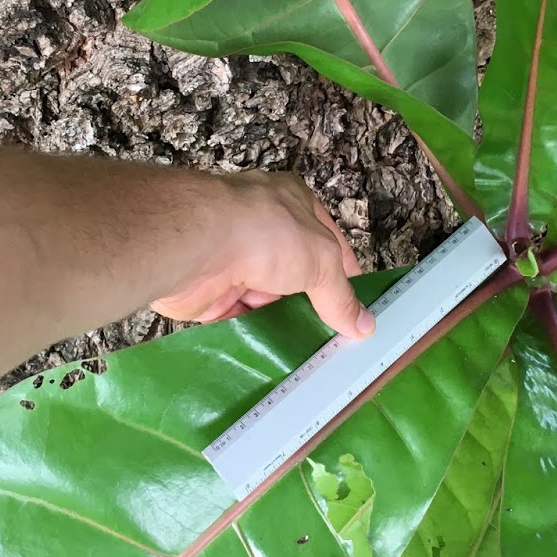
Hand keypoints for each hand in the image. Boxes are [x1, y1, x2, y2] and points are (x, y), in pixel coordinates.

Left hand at [151, 171, 374, 339]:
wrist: (195, 246)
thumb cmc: (261, 232)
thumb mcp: (322, 261)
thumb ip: (340, 296)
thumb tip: (361, 323)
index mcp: (292, 202)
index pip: (328, 240)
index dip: (344, 272)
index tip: (356, 305)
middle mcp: (261, 226)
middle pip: (295, 270)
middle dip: (311, 300)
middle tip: (333, 334)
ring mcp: (233, 258)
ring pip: (266, 297)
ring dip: (281, 320)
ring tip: (308, 352)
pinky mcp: (210, 291)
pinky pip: (239, 319)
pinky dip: (254, 335)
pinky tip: (272, 354)